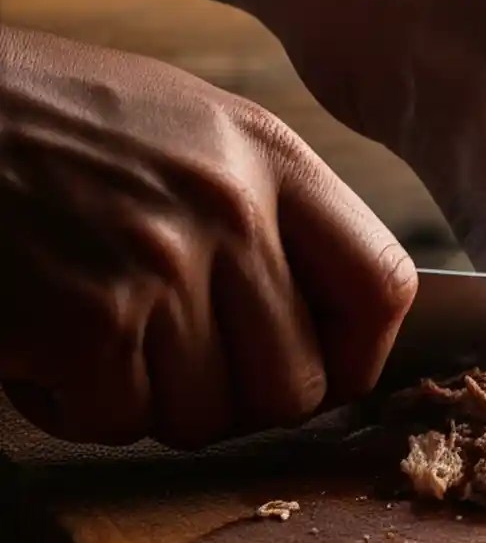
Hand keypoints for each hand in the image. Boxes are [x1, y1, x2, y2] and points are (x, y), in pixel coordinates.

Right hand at [0, 25, 416, 447]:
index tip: (323, 370)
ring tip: (100, 336)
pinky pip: (118, 423)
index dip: (358, 355)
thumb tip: (328, 309)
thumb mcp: (186, 126)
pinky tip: (47, 347)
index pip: (382, 285)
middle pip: (296, 384)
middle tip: (177, 365)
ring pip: (207, 418)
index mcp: (269, 157)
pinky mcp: (87, 322)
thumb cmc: (45, 120)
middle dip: (237, 400)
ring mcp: (161, 266)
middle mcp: (231, 210)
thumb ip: (266, 207)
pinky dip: (76, 408)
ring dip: (150, 403)